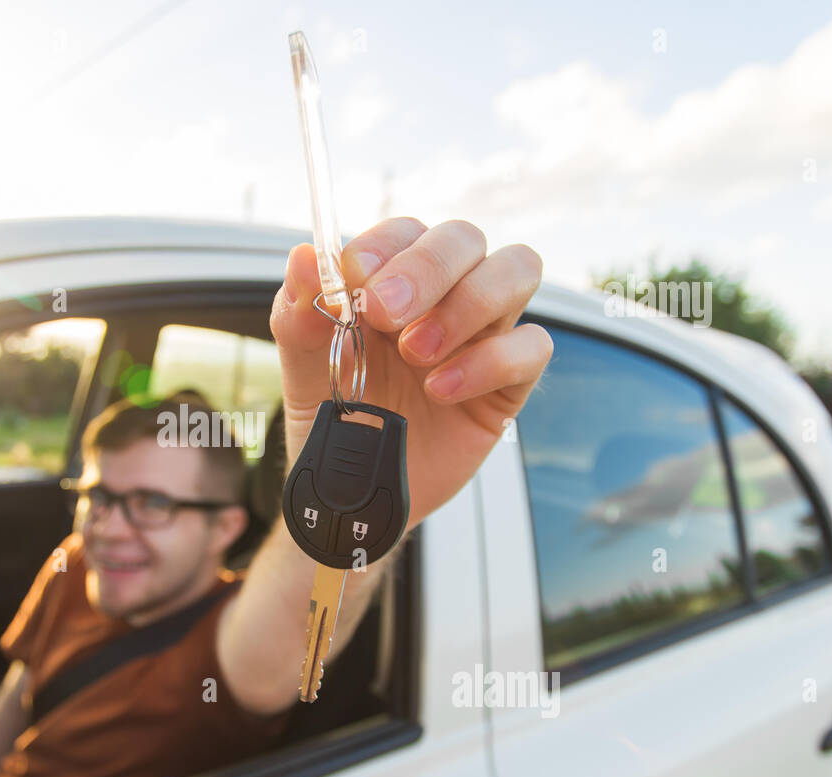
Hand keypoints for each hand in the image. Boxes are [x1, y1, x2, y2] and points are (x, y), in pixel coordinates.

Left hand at [269, 217, 551, 528]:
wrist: (353, 490)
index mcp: (392, 279)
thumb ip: (299, 313)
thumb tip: (305, 256)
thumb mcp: (303, 366)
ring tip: (417, 353)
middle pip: (464, 239)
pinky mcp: (509, 382)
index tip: (355, 278)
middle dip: (425, 269)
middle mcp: (444, 295)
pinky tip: (442, 390)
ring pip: (516, 271)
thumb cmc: (334, 416)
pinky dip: (490, 361)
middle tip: (384, 313)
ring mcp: (481, 334)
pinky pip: (532, 346)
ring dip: (467, 303)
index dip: (386, 246)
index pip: (407, 231)